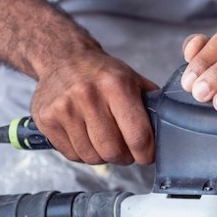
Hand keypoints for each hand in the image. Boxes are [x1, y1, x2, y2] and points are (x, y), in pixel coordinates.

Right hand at [29, 50, 157, 164]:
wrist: (62, 58)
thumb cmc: (101, 72)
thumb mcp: (132, 79)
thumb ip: (151, 104)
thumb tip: (169, 130)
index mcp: (116, 86)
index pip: (138, 136)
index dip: (146, 153)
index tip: (147, 154)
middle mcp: (88, 96)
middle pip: (113, 151)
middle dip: (125, 157)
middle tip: (126, 150)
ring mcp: (64, 109)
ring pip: (92, 157)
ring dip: (103, 156)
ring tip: (105, 141)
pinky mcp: (47, 120)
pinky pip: (72, 155)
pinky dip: (84, 154)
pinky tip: (86, 137)